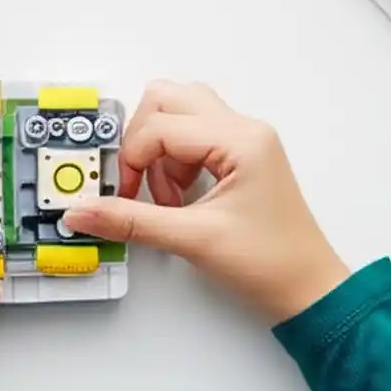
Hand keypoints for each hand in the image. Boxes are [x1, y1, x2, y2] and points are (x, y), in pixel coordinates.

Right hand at [63, 80, 347, 322]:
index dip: (132, 159)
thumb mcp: (193, 240)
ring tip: (169, 195)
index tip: (123, 196)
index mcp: (241, 140)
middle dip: (143, 140)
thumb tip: (81, 211)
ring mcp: (245, 140)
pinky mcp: (241, 156)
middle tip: (140, 183)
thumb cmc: (269, 264)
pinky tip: (181, 197)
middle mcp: (245, 129)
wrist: (309, 291)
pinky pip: (193, 137)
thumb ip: (130, 221)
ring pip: (181, 113)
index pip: (161, 125)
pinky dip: (175, 161)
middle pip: (168, 99)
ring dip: (160, 149)